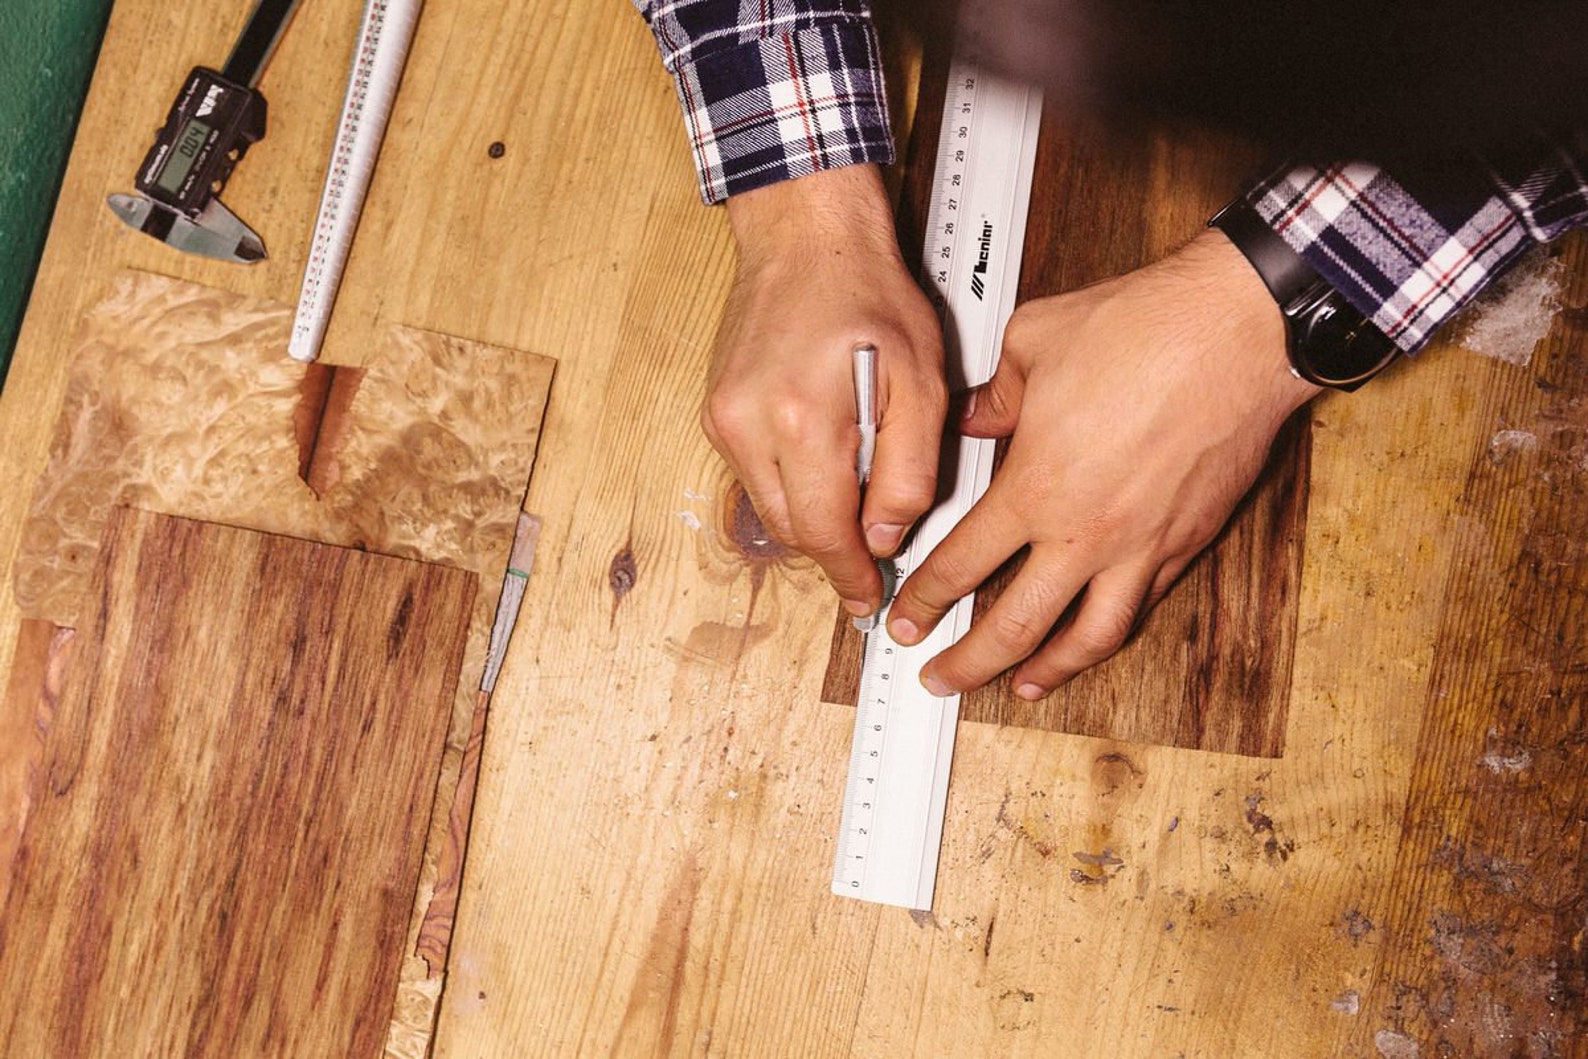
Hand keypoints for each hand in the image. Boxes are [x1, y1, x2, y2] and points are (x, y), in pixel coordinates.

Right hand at [704, 165, 945, 615]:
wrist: (806, 237)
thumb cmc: (867, 294)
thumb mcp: (923, 382)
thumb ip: (908, 470)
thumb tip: (884, 535)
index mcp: (803, 419)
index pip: (823, 532)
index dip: (850, 575)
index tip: (869, 596)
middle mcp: (749, 424)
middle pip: (792, 530)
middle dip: (835, 548)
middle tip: (874, 547)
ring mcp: (724, 419)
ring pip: (770, 508)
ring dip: (813, 513)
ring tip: (855, 476)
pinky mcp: (715, 412)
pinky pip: (754, 476)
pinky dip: (791, 481)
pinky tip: (823, 447)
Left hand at [886, 230, 1320, 696]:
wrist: (1241, 329)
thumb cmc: (1146, 327)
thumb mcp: (1034, 342)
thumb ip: (994, 394)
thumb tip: (973, 417)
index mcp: (1036, 487)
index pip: (959, 565)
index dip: (924, 600)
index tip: (906, 617)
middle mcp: (1086, 532)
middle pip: (1013, 626)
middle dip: (967, 663)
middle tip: (939, 678)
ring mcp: (1142, 546)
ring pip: (1088, 638)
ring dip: (1046, 671)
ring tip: (1019, 686)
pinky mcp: (1189, 541)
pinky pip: (1143, 606)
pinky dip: (1111, 630)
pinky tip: (1095, 634)